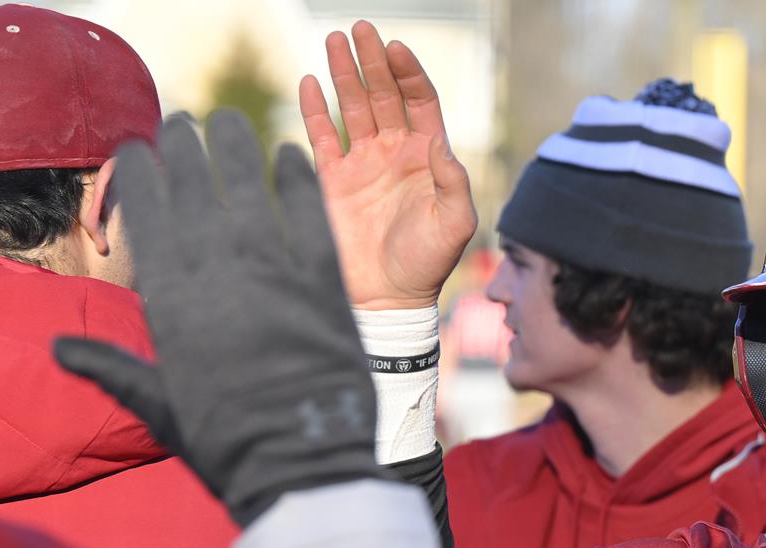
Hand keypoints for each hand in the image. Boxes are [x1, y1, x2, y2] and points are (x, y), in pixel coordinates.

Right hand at [53, 111, 380, 524]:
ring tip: (229, 122)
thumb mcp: (159, 407)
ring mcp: (272, 274)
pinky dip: (298, 181)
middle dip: (184, 149)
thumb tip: (56, 350)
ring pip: (247, 189)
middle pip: (194, 189)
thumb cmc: (225, 445)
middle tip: (182, 123)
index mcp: (170, 302)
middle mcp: (216, 275)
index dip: (140, 174)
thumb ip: (110, 367)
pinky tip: (291, 155)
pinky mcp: (324, 283)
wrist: (299, 468)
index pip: (145, 214)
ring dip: (236, 149)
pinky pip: (309, 216)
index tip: (138, 151)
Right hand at [300, 21, 474, 309]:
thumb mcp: (455, 224)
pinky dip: (315, 109)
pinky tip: (310, 82)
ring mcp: (362, 164)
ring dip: (345, 74)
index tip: (396, 48)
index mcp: (427, 157)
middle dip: (373, 61)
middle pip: (385, 95)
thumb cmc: (426, 265)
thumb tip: (440, 144)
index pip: (420, 102)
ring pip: (353, 107)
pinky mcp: (333, 181)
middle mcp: (395, 154)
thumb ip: (453, 181)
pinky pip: (322, 136)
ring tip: (335, 40)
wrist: (386, 300)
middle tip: (361, 29)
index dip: (409, 73)